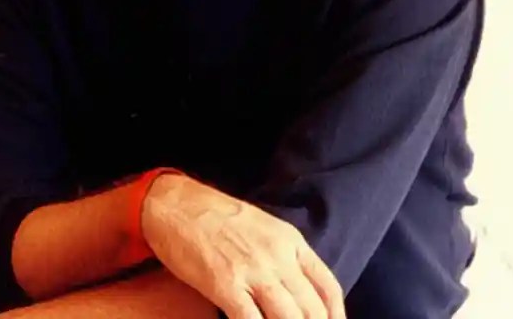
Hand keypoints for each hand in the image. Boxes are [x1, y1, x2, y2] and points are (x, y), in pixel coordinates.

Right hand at [140, 174, 345, 318]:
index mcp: (291, 242)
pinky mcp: (226, 285)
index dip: (335, 318)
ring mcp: (254, 272)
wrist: (177, 205)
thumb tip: (299, 291)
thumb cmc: (217, 217)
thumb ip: (284, 256)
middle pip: (312, 310)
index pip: (328, 288)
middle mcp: (279, 257)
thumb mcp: (264, 228)